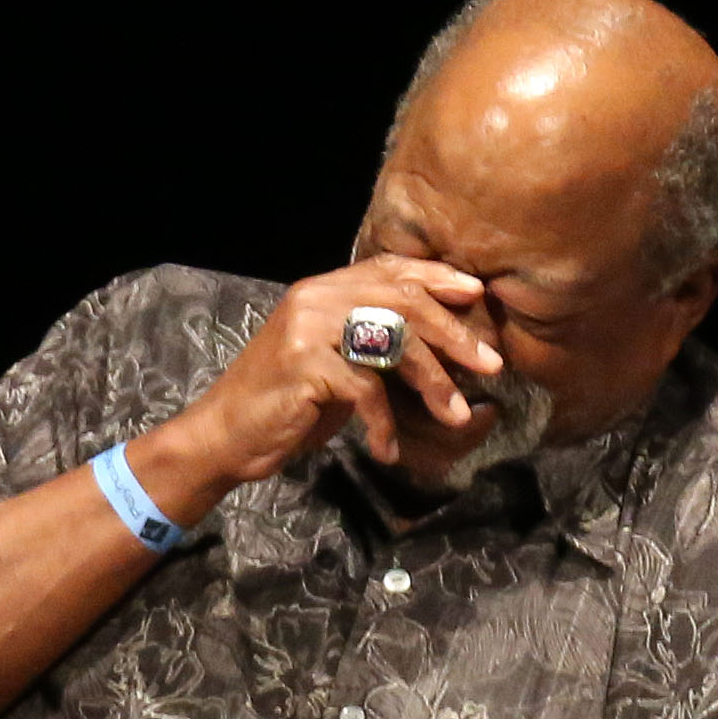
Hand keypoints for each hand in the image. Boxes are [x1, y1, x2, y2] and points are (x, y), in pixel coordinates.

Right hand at [147, 256, 504, 482]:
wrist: (224, 435)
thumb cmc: (287, 405)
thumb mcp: (336, 364)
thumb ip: (375, 343)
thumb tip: (442, 341)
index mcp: (323, 289)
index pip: (390, 269)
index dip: (438, 277)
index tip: (478, 295)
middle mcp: (315, 297)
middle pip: (403, 302)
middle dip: (454, 334)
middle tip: (492, 363)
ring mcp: (307, 328)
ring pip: (393, 342)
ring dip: (433, 383)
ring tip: (456, 416)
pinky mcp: (303, 365)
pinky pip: (366, 389)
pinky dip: (384, 423)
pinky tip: (388, 449)